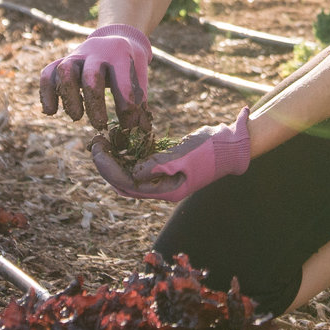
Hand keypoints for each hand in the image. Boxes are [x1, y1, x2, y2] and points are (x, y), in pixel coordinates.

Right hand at [38, 23, 152, 129]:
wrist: (116, 38)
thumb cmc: (129, 65)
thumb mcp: (140, 76)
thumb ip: (139, 102)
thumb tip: (138, 131)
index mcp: (120, 53)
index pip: (123, 81)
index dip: (126, 107)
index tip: (128, 126)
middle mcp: (96, 51)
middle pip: (90, 75)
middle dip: (94, 103)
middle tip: (100, 125)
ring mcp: (77, 55)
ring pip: (65, 71)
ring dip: (69, 97)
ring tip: (76, 117)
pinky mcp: (62, 60)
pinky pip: (48, 73)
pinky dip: (46, 93)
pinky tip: (51, 111)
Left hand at [92, 108, 251, 202]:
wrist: (233, 144)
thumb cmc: (213, 150)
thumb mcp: (185, 156)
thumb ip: (159, 165)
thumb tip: (133, 173)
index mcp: (167, 191)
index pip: (128, 184)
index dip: (108, 168)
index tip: (96, 149)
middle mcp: (163, 188)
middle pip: (125, 182)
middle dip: (107, 164)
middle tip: (95, 143)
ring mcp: (164, 177)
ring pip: (130, 172)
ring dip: (116, 158)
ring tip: (104, 139)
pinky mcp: (167, 164)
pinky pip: (141, 163)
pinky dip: (129, 153)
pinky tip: (121, 138)